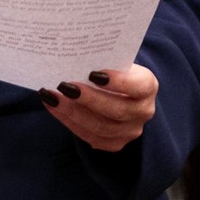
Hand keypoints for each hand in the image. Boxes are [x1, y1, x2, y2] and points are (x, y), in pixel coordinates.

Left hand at [38, 65, 156, 151]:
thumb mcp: (114, 61)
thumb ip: (102, 60)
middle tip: (64, 86)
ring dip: (72, 112)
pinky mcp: (114, 143)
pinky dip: (69, 121)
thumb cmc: (113, 70)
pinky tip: (53, 107)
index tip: (94, 73)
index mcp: (148, 86)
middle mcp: (143, 111)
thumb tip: (74, 55)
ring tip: (51, 96)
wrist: (118, 91)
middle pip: (117, 110)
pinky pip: (90, 137)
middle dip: (88, 99)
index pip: (139, 86)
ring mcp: (130, 131)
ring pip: (101, 127)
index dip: (119, 82)